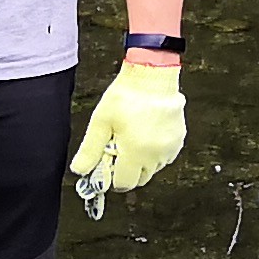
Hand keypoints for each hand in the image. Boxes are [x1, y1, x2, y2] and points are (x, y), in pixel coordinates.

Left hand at [67, 59, 184, 213]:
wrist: (152, 75)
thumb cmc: (126, 95)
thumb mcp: (100, 122)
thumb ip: (90, 150)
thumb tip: (79, 170)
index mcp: (135, 153)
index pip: (123, 184)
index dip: (112, 176)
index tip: (107, 163)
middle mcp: (156, 155)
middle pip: (139, 179)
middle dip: (127, 169)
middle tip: (119, 148)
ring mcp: (170, 148)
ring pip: (153, 168)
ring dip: (142, 160)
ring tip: (133, 136)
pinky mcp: (179, 139)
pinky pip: (165, 155)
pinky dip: (155, 151)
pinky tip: (147, 132)